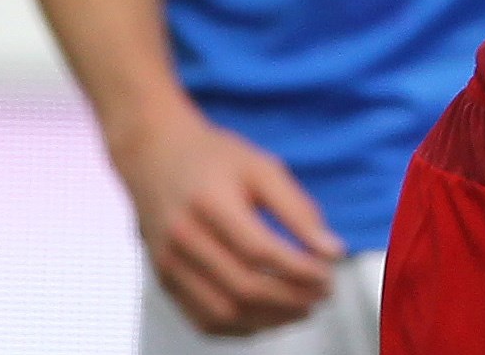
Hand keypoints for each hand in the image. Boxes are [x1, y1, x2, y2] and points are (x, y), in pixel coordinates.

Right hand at [116, 108, 341, 334]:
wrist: (154, 156)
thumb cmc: (214, 158)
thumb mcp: (263, 168)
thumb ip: (298, 210)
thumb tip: (331, 251)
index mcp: (210, 204)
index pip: (259, 252)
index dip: (299, 270)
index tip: (328, 274)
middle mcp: (183, 239)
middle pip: (242, 287)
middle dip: (290, 298)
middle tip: (321, 295)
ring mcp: (169, 264)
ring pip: (222, 311)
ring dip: (268, 320)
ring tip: (301, 310)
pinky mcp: (164, 280)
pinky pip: (201, 319)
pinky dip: (239, 327)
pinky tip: (267, 318)